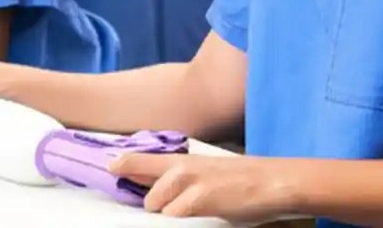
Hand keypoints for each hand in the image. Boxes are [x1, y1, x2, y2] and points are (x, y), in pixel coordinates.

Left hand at [109, 153, 296, 221]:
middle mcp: (179, 168)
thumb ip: (177, 181)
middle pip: (146, 193)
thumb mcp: (205, 172)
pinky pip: (174, 216)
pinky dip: (179, 221)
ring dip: (167, 215)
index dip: (121, 166)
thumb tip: (152, 192)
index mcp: (180, 161)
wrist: (273, 181)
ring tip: (191, 212)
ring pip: (157, 206)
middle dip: (152, 207)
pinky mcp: (199, 198)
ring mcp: (188, 182)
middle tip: (169, 210)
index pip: (138, 160)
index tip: (109, 169)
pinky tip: (197, 217)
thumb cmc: (241, 180)